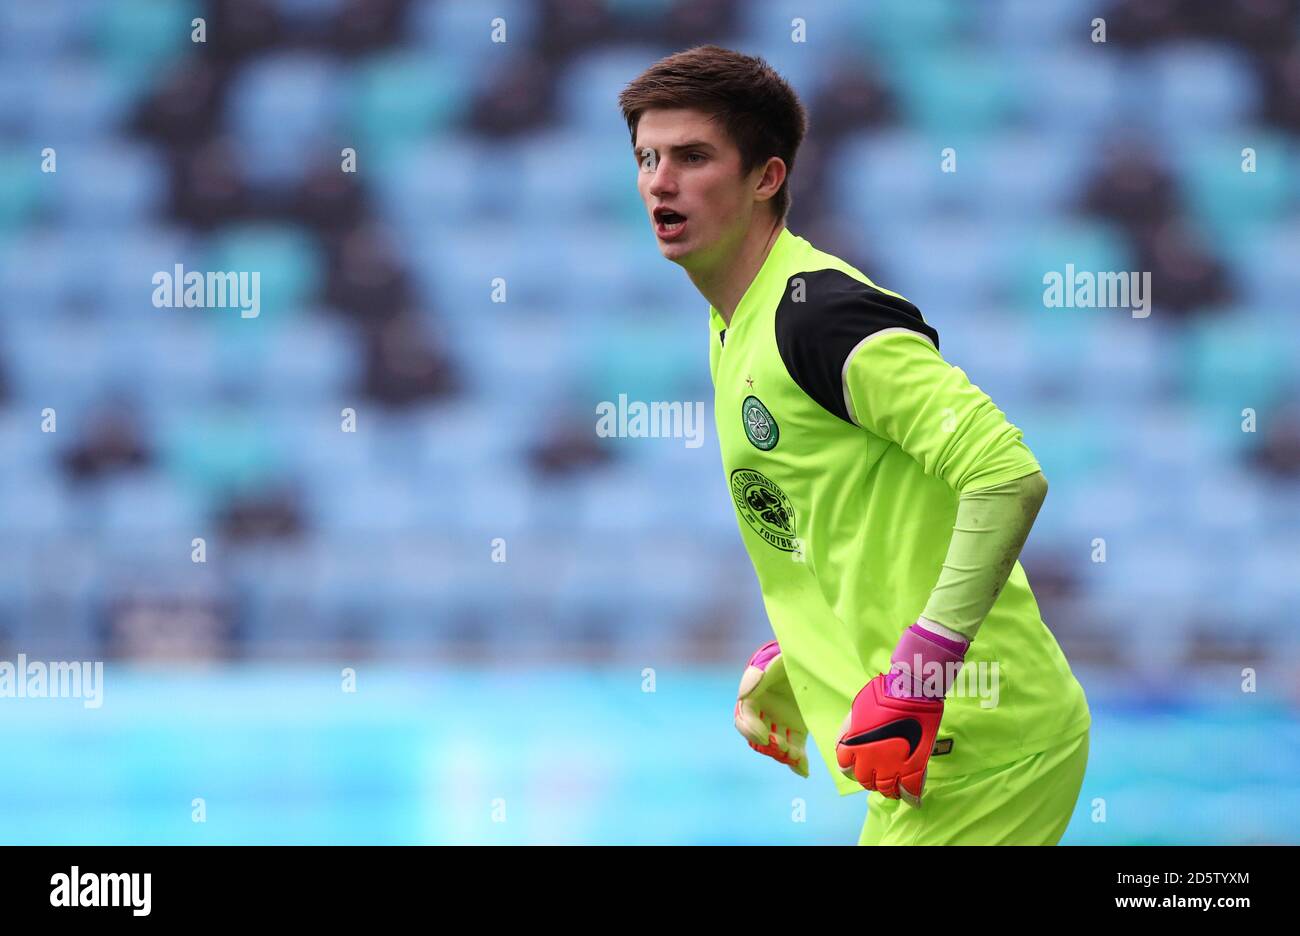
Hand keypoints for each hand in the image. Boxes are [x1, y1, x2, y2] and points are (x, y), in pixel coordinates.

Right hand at [734, 639, 808, 777]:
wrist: (816, 655)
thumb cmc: (792, 655)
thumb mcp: (776, 660)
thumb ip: (758, 674)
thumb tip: (742, 695)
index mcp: (755, 692)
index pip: (744, 715)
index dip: (751, 729)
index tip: (766, 737)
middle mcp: (764, 709)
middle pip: (757, 736)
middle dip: (768, 745)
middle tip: (784, 749)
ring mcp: (780, 719)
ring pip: (775, 744)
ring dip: (783, 754)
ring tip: (796, 757)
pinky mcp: (797, 727)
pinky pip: (794, 747)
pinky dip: (797, 761)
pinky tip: (803, 770)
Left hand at [835, 620, 968, 806]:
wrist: (910, 691)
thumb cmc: (882, 695)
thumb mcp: (855, 711)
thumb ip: (847, 731)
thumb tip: (841, 747)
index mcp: (851, 746)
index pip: (845, 768)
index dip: (852, 768)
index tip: (859, 765)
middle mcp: (868, 760)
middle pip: (865, 781)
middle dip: (870, 779)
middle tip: (879, 774)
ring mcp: (891, 766)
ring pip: (886, 789)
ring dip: (888, 789)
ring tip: (893, 787)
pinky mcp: (913, 767)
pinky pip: (910, 790)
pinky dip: (910, 796)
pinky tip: (912, 798)